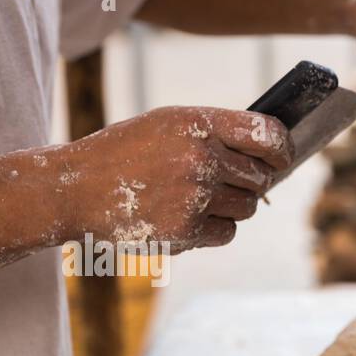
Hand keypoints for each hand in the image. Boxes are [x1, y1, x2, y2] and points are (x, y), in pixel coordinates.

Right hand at [59, 107, 292, 250]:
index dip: (283, 150)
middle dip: (248, 183)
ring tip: (194, 199)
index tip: (282, 159)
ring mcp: (195, 195)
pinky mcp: (187, 229)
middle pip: (261, 178)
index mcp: (197, 123)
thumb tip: (273, 153)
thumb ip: (215, 133)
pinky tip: (185, 218)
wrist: (72, 189)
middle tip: (220, 183)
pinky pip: (228, 232)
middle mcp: (200, 157)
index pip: (268, 135)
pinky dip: (214, 230)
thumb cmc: (124, 155)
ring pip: (248, 208)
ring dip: (231, 207)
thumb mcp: (166, 126)